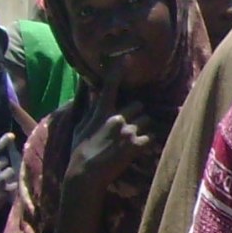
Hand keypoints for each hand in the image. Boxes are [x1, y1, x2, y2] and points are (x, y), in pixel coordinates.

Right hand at [0, 133, 19, 225]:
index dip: (4, 141)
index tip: (12, 136)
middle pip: (5, 161)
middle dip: (2, 166)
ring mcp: (2, 179)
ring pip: (11, 171)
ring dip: (7, 176)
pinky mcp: (8, 190)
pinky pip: (14, 183)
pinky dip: (11, 186)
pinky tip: (4, 191)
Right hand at [65, 62, 156, 189]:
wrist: (85, 174)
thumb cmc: (79, 150)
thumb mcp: (79, 125)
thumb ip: (87, 106)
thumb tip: (88, 89)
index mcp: (101, 111)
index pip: (110, 86)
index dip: (117, 71)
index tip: (124, 58)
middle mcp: (117, 117)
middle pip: (138, 105)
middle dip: (137, 112)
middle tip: (131, 122)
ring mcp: (128, 131)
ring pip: (147, 119)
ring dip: (144, 125)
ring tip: (135, 136)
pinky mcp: (136, 145)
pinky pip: (152, 136)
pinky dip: (149, 140)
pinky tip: (141, 146)